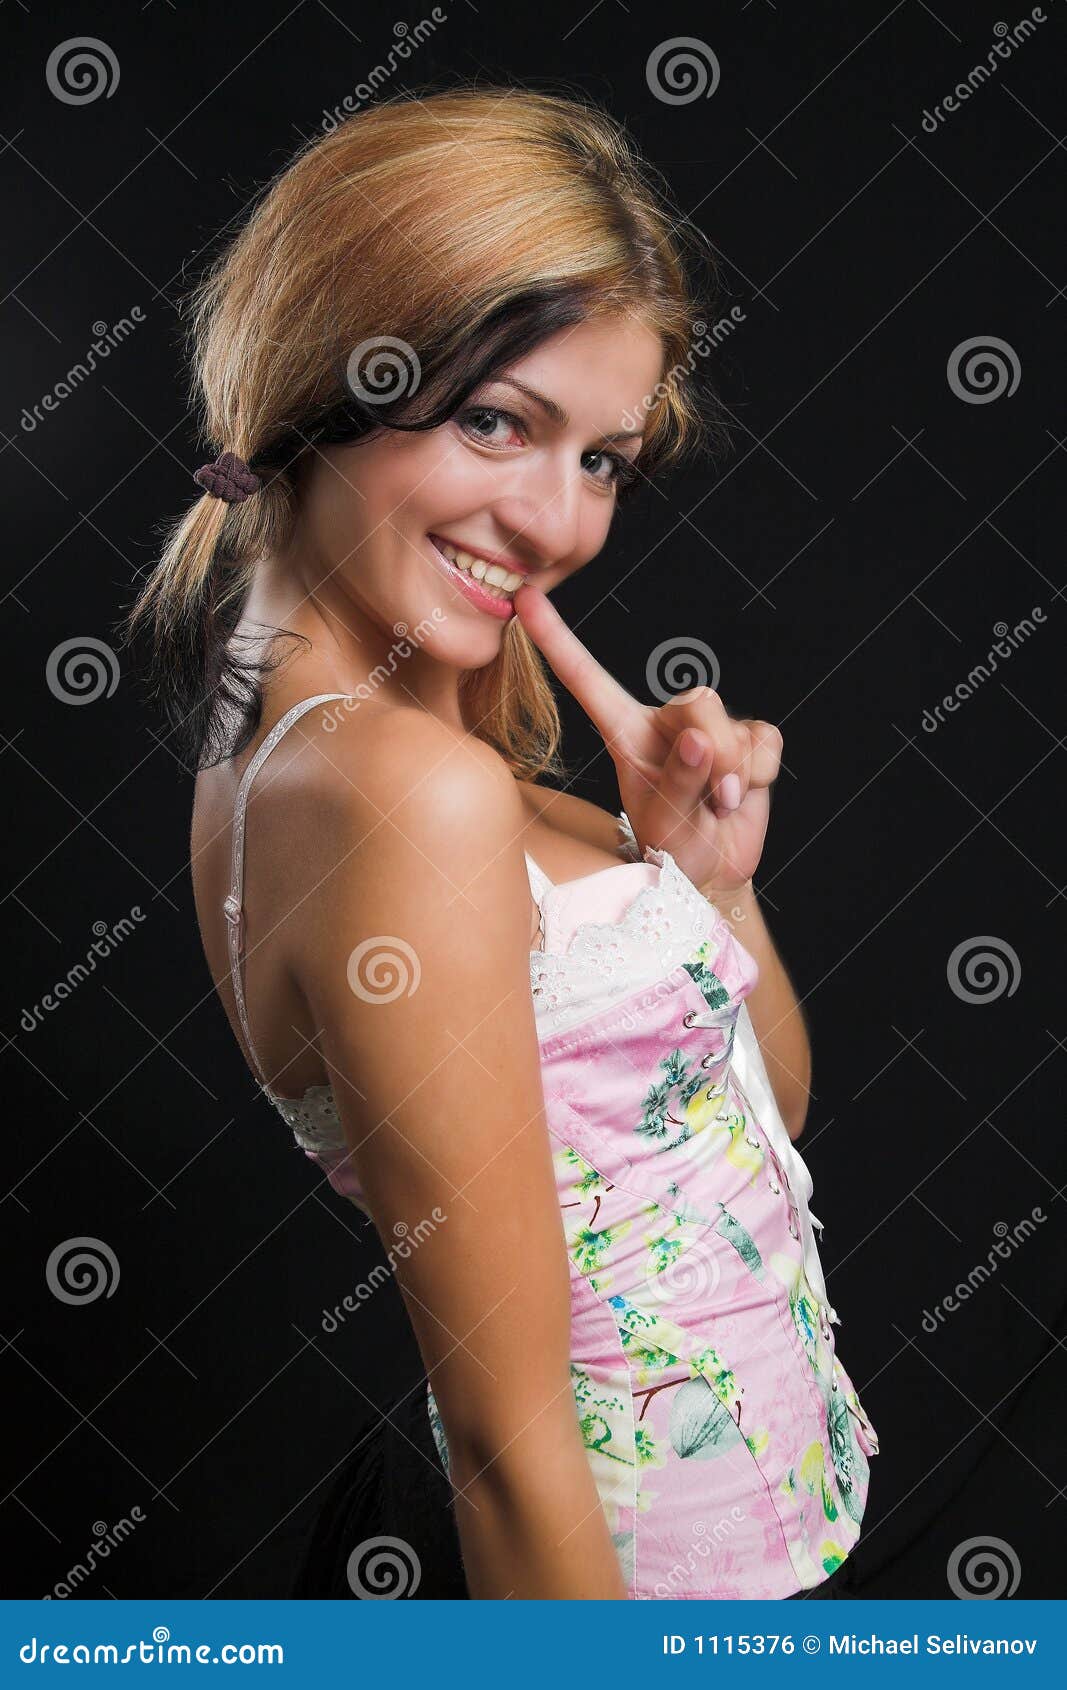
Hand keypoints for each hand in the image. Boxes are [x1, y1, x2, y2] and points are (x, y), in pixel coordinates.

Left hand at [512, 583, 782, 896]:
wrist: (714, 869)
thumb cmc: (673, 847)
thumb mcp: (665, 825)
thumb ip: (679, 782)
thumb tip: (700, 737)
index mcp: (625, 731)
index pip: (587, 678)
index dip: (556, 640)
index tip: (522, 600)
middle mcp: (665, 721)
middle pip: (698, 702)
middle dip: (714, 754)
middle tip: (711, 799)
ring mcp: (710, 727)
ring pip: (734, 726)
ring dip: (735, 775)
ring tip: (717, 804)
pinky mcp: (750, 737)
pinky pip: (766, 741)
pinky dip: (760, 774)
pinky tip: (742, 793)